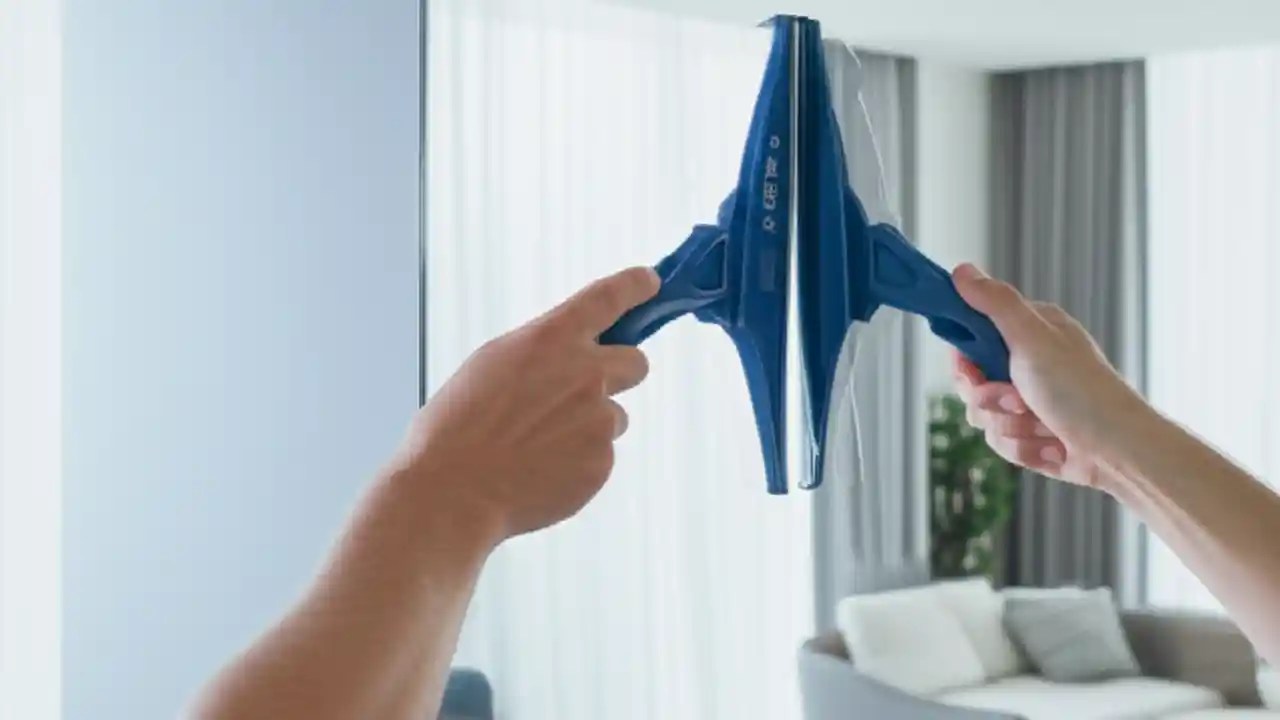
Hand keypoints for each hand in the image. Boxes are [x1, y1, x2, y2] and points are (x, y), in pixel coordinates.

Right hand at [395, 266, 659, 541]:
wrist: (454, 491)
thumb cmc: (457, 427)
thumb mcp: (493, 365)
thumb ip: (542, 355)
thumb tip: (569, 359)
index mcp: (551, 339)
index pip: (608, 298)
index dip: (635, 286)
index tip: (649, 281)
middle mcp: (586, 373)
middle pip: (637, 362)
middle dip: (620, 373)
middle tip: (585, 393)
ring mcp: (599, 418)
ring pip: (613, 417)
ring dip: (588, 427)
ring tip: (538, 447)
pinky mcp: (602, 461)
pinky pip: (601, 456)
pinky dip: (577, 464)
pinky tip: (539, 472)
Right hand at [950, 263, 1147, 488]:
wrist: (1119, 451)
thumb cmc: (1083, 391)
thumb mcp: (1033, 338)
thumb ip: (995, 303)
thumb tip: (962, 271)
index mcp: (1030, 333)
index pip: (972, 336)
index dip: (965, 358)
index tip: (971, 369)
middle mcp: (1029, 365)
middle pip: (972, 383)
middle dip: (990, 400)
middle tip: (1017, 400)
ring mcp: (1030, 403)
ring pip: (984, 417)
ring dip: (1011, 428)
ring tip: (1043, 425)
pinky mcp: (1033, 436)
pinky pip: (1002, 444)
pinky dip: (1025, 449)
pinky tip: (1053, 446)